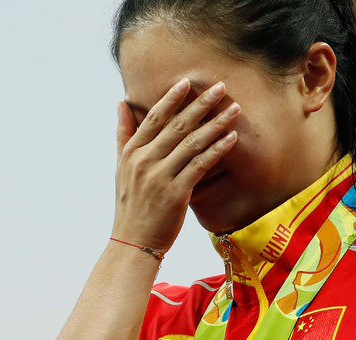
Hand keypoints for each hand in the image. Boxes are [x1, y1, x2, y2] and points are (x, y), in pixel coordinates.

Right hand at [112, 79, 239, 252]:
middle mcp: (144, 161)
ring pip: (192, 143)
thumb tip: (121, 103)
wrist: (133, 242)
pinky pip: (200, 165)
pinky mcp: (176, 193)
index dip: (171, 99)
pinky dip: (217, 150)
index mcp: (131, 153)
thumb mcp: (121, 167)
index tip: (187, 82)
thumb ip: (124, 134)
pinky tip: (231, 138)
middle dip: (200, 104)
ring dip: (216, 124)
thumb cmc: (131, 205)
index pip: (153, 118)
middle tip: (220, 86)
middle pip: (176, 126)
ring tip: (234, 109)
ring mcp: (160, 177)